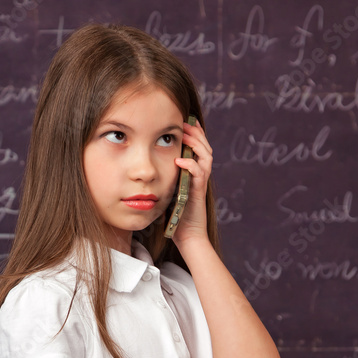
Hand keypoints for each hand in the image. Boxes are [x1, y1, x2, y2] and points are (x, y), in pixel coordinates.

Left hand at [169, 117, 212, 249]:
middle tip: (185, 122)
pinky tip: (180, 161)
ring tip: (185, 135)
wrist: (186, 236)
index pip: (198, 148)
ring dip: (196, 144)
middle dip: (196, 133)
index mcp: (193, 173)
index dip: (193, 134)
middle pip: (205, 147)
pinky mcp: (199, 192)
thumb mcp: (169, 190)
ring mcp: (200, 184)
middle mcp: (200, 176)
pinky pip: (199, 174)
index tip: (183, 121)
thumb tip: (151, 164)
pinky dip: (191, 165)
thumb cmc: (176, 215)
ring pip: (206, 157)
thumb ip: (166, 176)